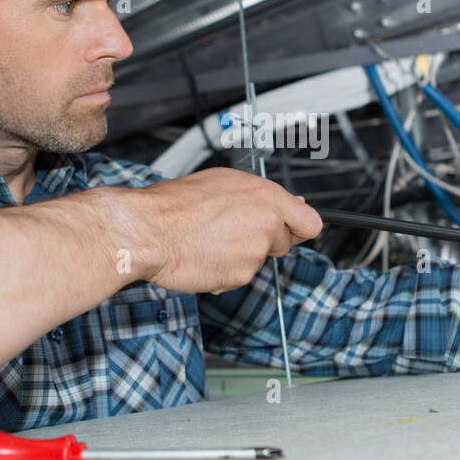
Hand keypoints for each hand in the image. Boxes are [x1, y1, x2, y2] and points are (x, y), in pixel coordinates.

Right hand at [127, 168, 322, 293]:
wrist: (149, 230)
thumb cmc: (176, 203)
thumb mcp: (224, 182)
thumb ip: (262, 196)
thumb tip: (292, 203)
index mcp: (266, 197)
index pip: (311, 222)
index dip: (300, 228)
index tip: (293, 231)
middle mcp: (267, 224)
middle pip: (282, 244)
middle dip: (263, 242)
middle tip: (230, 231)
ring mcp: (255, 253)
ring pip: (257, 260)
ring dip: (239, 256)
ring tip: (209, 240)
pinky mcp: (240, 276)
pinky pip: (238, 277)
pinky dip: (223, 271)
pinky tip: (203, 256)